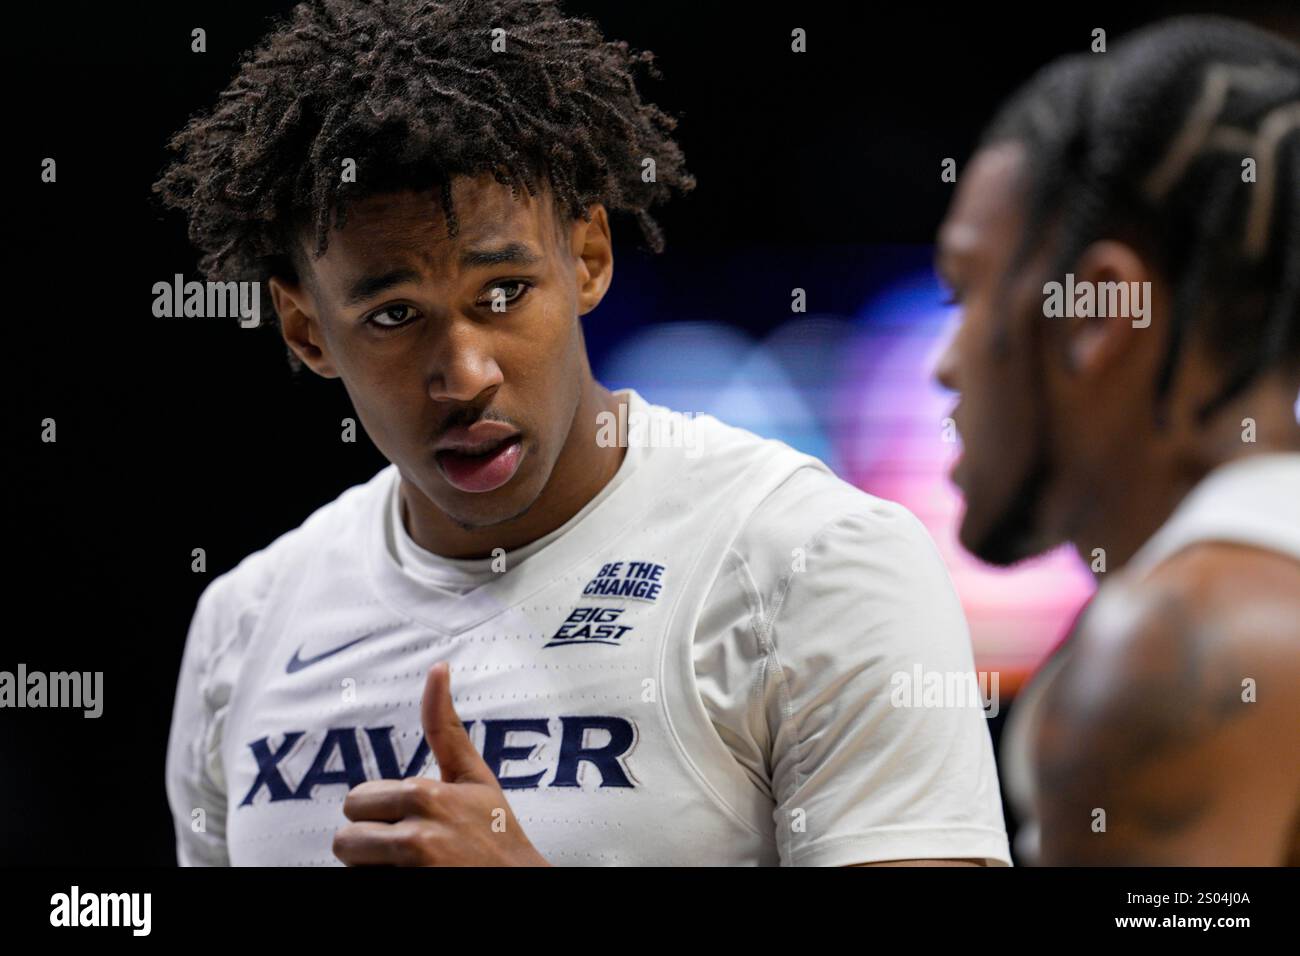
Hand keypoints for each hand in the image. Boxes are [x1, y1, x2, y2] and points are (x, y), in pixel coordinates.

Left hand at [332, 661, 550, 865]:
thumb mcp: (474, 776)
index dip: (378, 814)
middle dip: (370, 843)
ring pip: (352, 867)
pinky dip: (383, 883)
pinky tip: (414, 879)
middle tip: (410, 849)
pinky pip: (363, 885)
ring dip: (373, 868)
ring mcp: (411, 871)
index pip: (356, 802)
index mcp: (424, 796)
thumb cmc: (496, 831)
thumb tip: (438, 665)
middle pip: (345, 839)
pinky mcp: (407, 893)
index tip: (411, 820)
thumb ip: (445, 726)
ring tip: (412, 866)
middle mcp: (415, 835)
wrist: (520, 884)